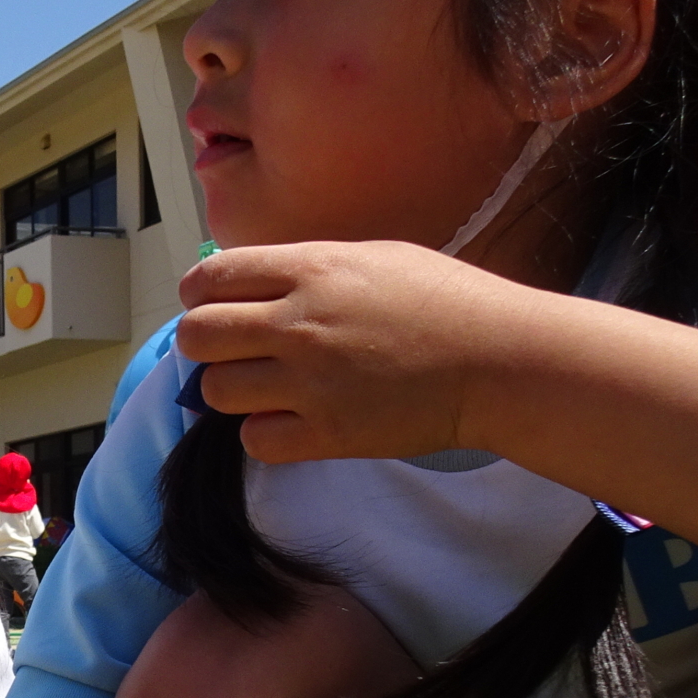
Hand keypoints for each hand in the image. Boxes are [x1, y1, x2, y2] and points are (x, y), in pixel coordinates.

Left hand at [176, 242, 541, 464]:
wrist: (500, 359)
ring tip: (270, 387)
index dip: (198, 295)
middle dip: (205, 343)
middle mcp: (298, 323)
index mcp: (310, 270)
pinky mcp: (327, 433)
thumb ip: (305, 269)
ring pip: (215, 392)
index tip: (211, 305)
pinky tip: (294, 420)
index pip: (209, 279)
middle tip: (235, 351)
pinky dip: (266, 433)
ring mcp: (309, 382)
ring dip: (234, 390)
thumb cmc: (444, 300)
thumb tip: (249, 285)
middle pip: (197, 336)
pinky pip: (254, 440)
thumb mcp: (371, 257)